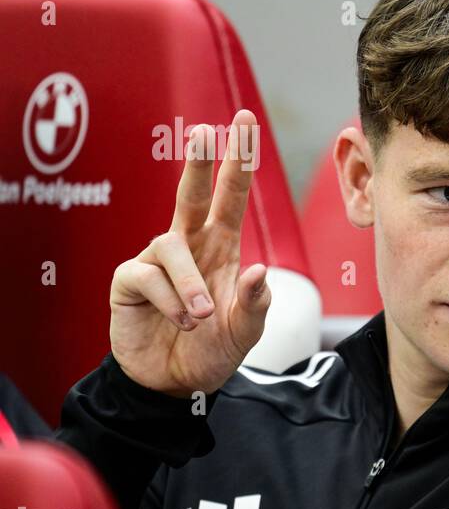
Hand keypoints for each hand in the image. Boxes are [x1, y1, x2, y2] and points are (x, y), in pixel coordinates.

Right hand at [109, 110, 271, 397]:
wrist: (175, 385)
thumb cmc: (213, 350)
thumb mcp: (247, 331)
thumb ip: (257, 303)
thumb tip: (259, 269)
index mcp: (222, 247)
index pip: (230, 196)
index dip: (238, 161)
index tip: (245, 123)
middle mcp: (189, 245)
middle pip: (190, 194)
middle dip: (199, 162)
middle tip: (204, 131)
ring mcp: (156, 261)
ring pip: (171, 246)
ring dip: (190, 284)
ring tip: (203, 315)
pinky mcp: (130, 281)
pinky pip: (146, 276)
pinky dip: (169, 300)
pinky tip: (180, 320)